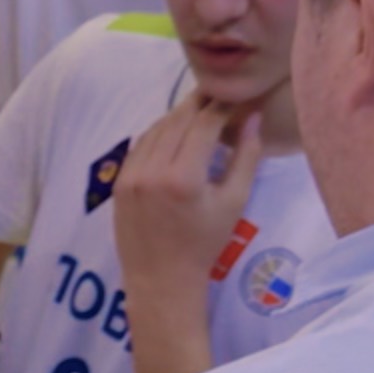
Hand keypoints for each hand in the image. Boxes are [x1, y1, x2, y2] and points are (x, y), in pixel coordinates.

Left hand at [109, 89, 262, 300]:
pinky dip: (159, 132)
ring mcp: (130, 176)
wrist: (161, 279)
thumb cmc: (204, 244)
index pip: (205, 123)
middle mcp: (152, 172)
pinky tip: (175, 130)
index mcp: (183, 178)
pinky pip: (140, 144)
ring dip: (179, 114)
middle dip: (201, 102)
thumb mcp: (234, 201)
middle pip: (179, 119)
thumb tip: (254, 115)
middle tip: (221, 93)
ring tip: (201, 108)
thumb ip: (246, 155)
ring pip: (157, 128)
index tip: (239, 97)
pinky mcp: (119, 182)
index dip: (224, 105)